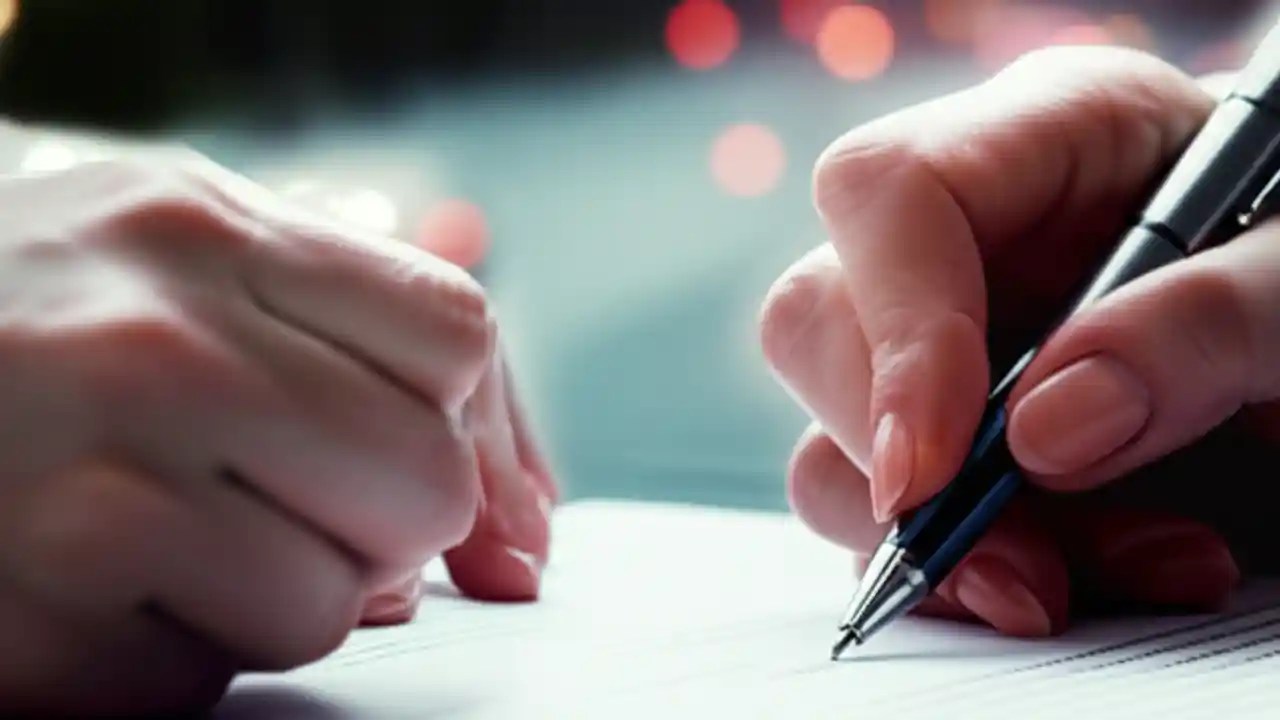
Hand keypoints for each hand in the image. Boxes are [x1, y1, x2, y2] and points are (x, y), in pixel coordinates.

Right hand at [0, 153, 554, 714]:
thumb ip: (353, 329)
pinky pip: (206, 682)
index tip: (435, 468)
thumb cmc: (18, 306)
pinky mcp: (21, 624)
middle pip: (425, 481)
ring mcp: (74, 488)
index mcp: (200, 230)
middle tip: (297, 502)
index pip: (456, 336)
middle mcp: (148, 348)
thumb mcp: (173, 248)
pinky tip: (97, 588)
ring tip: (173, 536)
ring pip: (330, 604)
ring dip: (281, 596)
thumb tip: (524, 523)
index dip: (474, 422)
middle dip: (394, 522)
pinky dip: (177, 656)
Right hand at [762, 47, 1279, 636]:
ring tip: (1124, 575)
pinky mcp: (946, 436)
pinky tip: (1106, 575)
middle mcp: (965, 237)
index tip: (937, 466)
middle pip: (816, 320)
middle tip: (1028, 569)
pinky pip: (889, 520)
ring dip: (953, 547)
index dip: (897, 325)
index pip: (891, 190)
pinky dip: (977, 578)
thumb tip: (1045, 430)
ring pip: (832, 445)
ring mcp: (942, 341)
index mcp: (1051, 133)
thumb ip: (1206, 325)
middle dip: (903, 462)